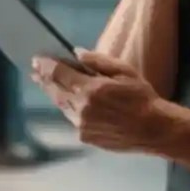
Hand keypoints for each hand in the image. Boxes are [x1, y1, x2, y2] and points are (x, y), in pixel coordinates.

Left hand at [30, 49, 169, 152]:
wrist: (154, 129)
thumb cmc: (141, 97)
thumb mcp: (124, 71)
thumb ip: (98, 61)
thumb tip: (75, 53)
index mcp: (90, 90)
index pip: (59, 74)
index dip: (46, 65)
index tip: (37, 59)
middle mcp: (81, 109)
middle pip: (55, 91)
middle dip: (44, 79)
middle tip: (36, 71)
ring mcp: (81, 125)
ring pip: (62, 106)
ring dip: (55, 94)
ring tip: (49, 84)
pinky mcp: (85, 137)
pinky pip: (72, 118)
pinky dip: (69, 108)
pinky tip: (71, 102)